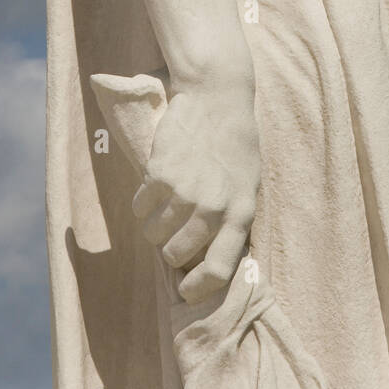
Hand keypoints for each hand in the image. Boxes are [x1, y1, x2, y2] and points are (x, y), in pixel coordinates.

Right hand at [132, 80, 260, 302]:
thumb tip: (213, 259)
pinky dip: (142, 205)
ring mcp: (184, 191)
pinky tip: (153, 189)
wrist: (216, 98)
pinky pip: (139, 208)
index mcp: (240, 213)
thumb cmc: (235, 144)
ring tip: (164, 208)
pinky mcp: (159, 174)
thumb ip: (233, 220)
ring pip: (153, 234)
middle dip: (171, 251)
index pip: (219, 270)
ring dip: (154, 227)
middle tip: (172, 236)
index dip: (199, 287)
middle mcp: (213, 207)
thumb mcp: (248, 185)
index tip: (187, 290)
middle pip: (177, 255)